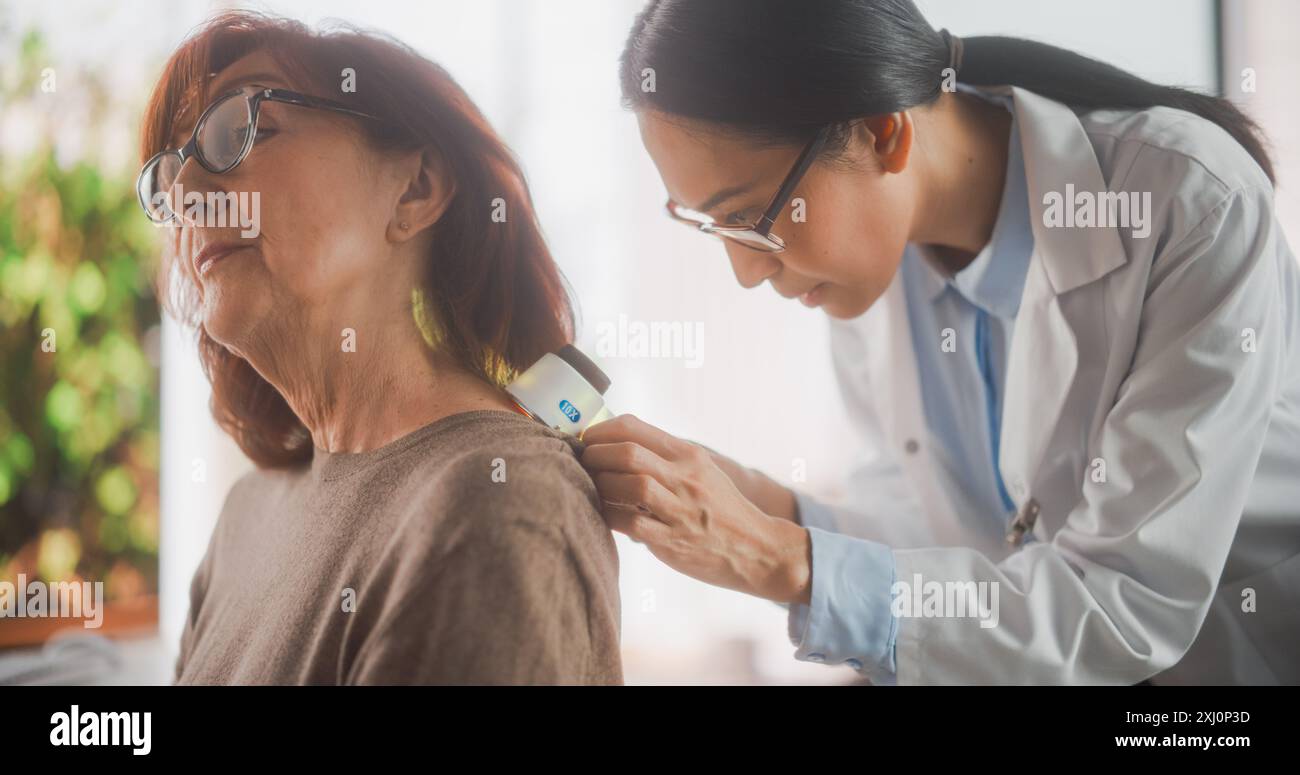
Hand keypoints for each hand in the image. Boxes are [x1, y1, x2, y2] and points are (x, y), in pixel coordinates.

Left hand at [580, 414, 811, 604]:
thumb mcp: (701, 470)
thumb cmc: (721, 509)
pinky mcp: (672, 541)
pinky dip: (610, 515)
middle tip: (584, 462)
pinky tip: (604, 513)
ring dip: (601, 485)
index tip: (588, 439)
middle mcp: (685, 478)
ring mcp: (680, 510)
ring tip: (593, 487)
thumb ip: (666, 457)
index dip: (601, 431)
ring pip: (630, 485)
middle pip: (628, 453)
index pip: (634, 428)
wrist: (755, 549)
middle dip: (595, 455)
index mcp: (688, 455)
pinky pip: (631, 523)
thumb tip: (618, 445)